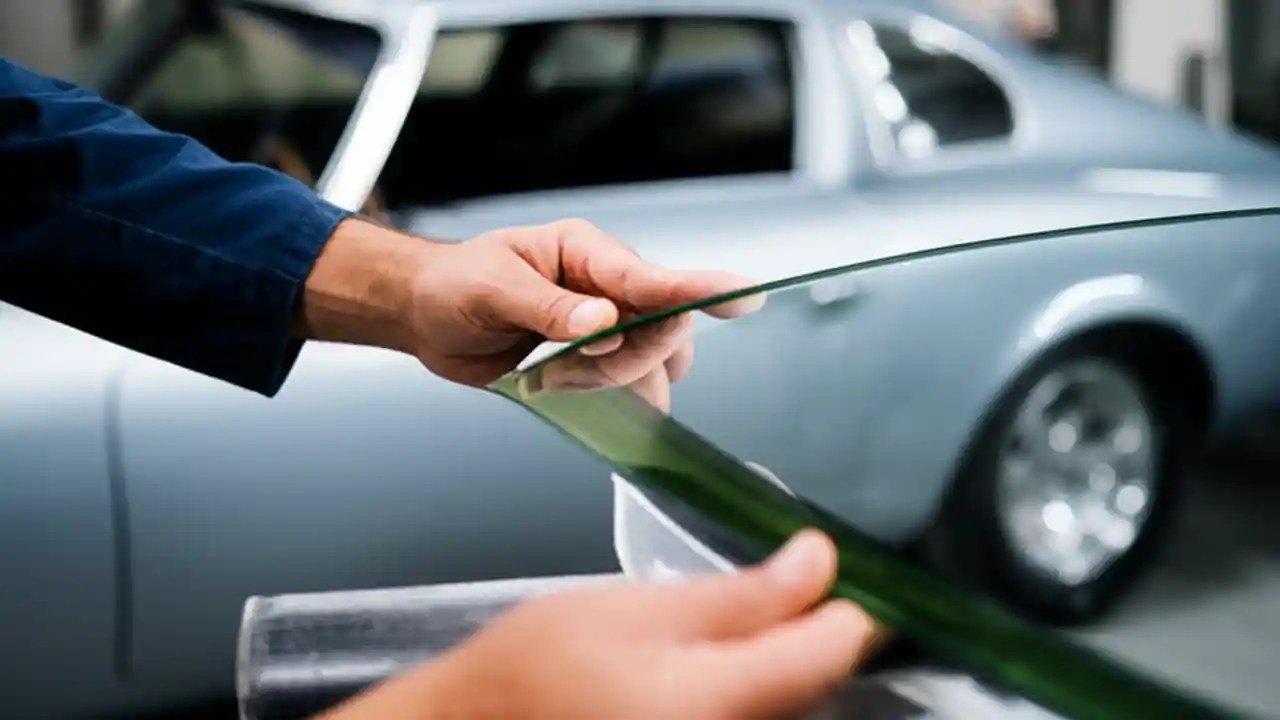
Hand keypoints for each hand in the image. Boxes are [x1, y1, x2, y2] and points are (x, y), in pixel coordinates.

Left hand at [297, 218, 762, 386]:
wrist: (430, 317)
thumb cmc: (455, 286)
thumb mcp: (491, 290)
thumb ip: (547, 307)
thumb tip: (602, 322)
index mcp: (585, 250)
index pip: (650, 275)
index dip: (698, 287)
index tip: (745, 296)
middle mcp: (607, 284)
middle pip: (662, 326)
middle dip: (624, 358)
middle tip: (566, 367)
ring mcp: (609, 322)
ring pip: (655, 360)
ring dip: (614, 380)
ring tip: (553, 375)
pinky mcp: (599, 357)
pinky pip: (636, 382)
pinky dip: (615, 397)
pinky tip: (575, 392)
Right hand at [318, 530, 880, 719]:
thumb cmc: (538, 665)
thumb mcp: (640, 608)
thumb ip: (743, 594)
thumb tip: (819, 560)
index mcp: (714, 704)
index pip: (833, 653)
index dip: (849, 602)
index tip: (837, 574)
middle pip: (819, 685)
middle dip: (808, 631)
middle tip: (771, 588)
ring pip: (791, 706)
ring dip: (779, 664)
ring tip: (720, 631)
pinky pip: (754, 719)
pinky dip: (749, 692)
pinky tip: (707, 670)